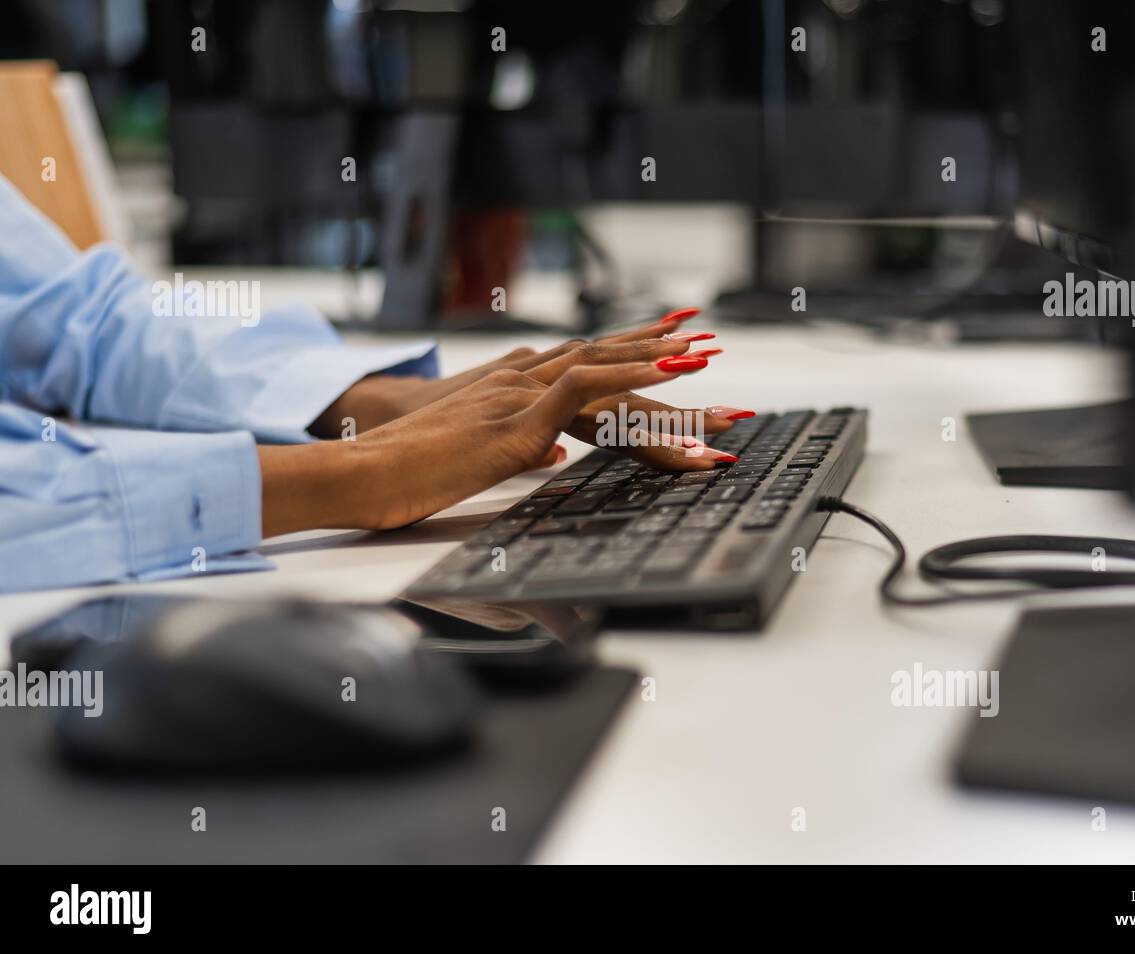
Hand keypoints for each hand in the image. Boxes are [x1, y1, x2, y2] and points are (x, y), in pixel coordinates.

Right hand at [310, 307, 718, 436]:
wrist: (361, 472)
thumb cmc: (406, 474)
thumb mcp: (476, 457)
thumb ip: (518, 446)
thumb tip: (551, 451)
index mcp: (512, 392)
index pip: (583, 364)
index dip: (627, 352)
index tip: (669, 344)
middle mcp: (520, 382)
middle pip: (601, 360)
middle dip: (656, 351)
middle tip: (706, 341)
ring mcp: (519, 398)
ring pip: (602, 368)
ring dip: (658, 362)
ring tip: (704, 355)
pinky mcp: (516, 423)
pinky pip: (584, 390)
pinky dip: (631, 377)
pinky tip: (668, 373)